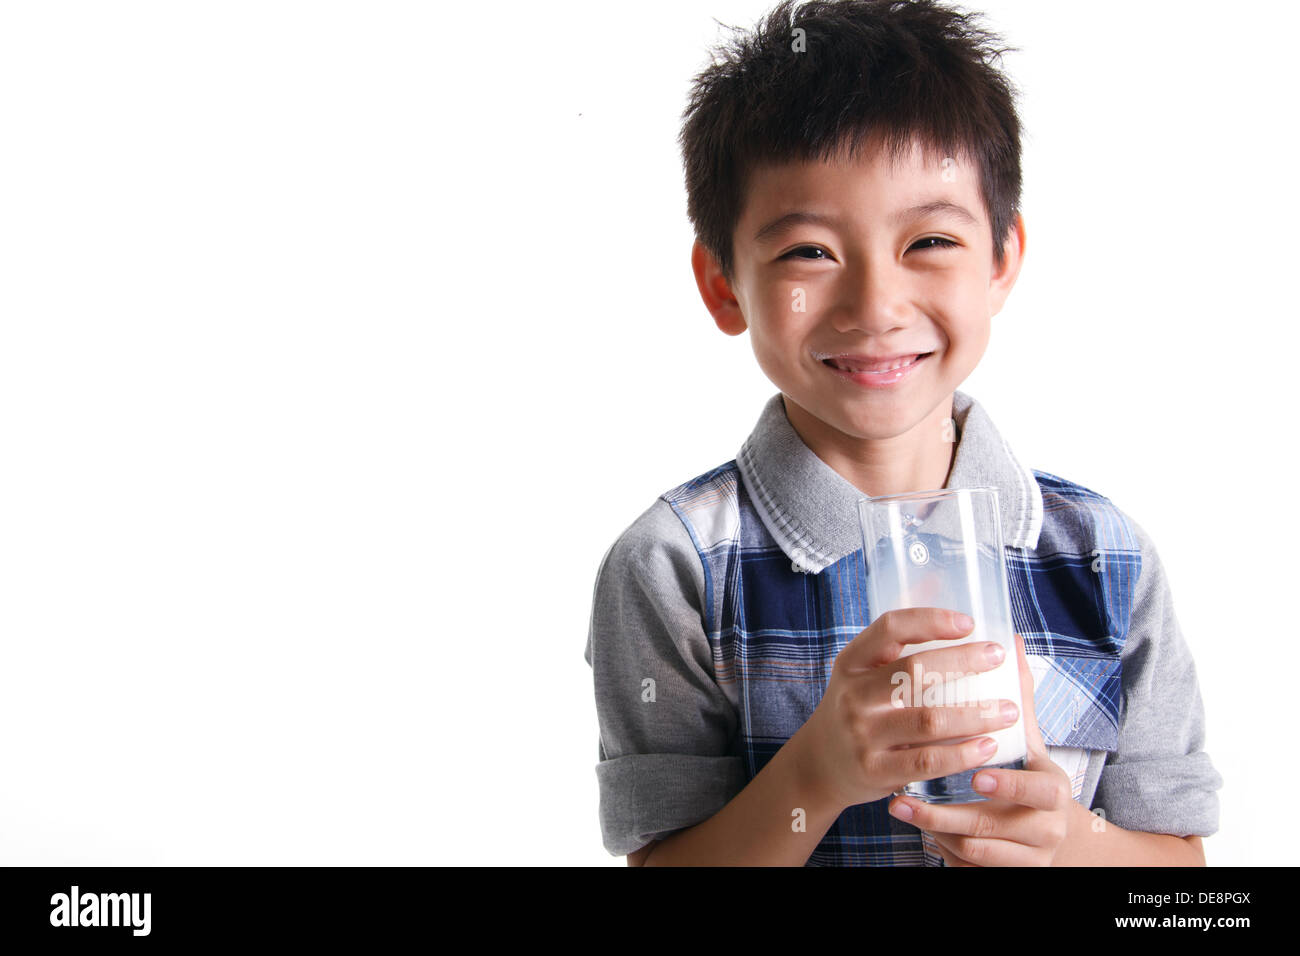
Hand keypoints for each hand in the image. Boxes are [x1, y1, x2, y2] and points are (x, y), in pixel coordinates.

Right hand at [798, 608, 1021, 811]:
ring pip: (929, 719)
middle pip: (915, 671)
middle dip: (964, 661)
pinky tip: (988, 746)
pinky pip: (928, 760)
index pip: (890, 628)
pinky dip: (963, 753)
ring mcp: (862, 734)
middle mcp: (853, 695)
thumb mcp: (861, 675)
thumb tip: (953, 607)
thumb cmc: (857, 711)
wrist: (820, 764)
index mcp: (852, 663)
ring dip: (976, 713)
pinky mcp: (875, 769)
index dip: (930, 621)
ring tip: (1009, 710)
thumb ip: (898, 649)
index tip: (968, 623)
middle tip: (999, 657)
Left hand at [886, 633, 1072, 865]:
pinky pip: (969, 865)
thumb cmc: (1028, 773)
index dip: (1009, 784)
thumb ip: (1018, 693)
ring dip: (933, 828)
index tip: (975, 774)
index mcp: (1054, 788)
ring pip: (974, 849)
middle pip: (995, 825)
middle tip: (904, 794)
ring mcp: (1028, 857)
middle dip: (947, 812)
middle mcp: (1047, 827)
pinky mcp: (1008, 873)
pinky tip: (913, 827)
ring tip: (897, 807)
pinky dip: (941, 849)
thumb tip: (1012, 638)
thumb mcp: (1028, 740)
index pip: (1039, 789)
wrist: (1045, 833)